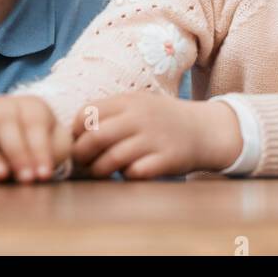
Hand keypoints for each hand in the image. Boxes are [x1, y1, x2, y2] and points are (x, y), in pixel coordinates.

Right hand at [0, 95, 71, 182]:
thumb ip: (52, 154)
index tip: (44, 174)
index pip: (33, 122)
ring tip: (0, 175)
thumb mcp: (57, 146)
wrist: (25, 144)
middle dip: (16, 151)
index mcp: (29, 105)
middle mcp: (1, 106)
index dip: (39, 149)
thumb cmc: (44, 145)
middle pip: (4, 121)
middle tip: (26, 178)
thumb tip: (41, 172)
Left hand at [70, 93, 243, 178]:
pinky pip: (134, 173)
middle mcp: (140, 117)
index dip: (76, 129)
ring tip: (99, 171)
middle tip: (81, 162)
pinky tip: (128, 173)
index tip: (77, 140)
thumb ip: (110, 113)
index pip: (88, 112)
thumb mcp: (137, 105)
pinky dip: (126, 176)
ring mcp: (154, 138)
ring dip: (99, 170)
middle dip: (81, 154)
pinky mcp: (166, 159)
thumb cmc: (161, 120)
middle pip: (95, 137)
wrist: (203, 129)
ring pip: (112, 158)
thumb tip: (74, 132)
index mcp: (129, 101)